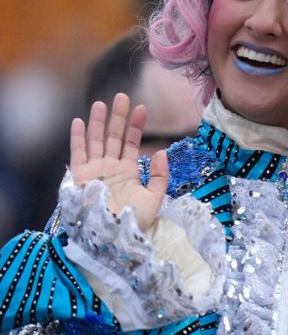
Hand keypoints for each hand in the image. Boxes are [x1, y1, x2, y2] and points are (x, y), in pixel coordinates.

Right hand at [69, 93, 168, 231]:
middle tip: (122, 96)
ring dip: (98, 122)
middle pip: (113, 137)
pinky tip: (80, 121)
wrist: (115, 239)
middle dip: (117, 117)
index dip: (135, 126)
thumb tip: (161, 151)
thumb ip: (160, 175)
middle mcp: (110, 168)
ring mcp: (95, 172)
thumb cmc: (134, 222)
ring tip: (102, 103)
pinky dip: (79, 138)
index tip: (142, 108)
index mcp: (127, 172)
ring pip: (96, 141)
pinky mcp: (81, 178)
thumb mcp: (155, 198)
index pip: (131, 143)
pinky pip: (78, 154)